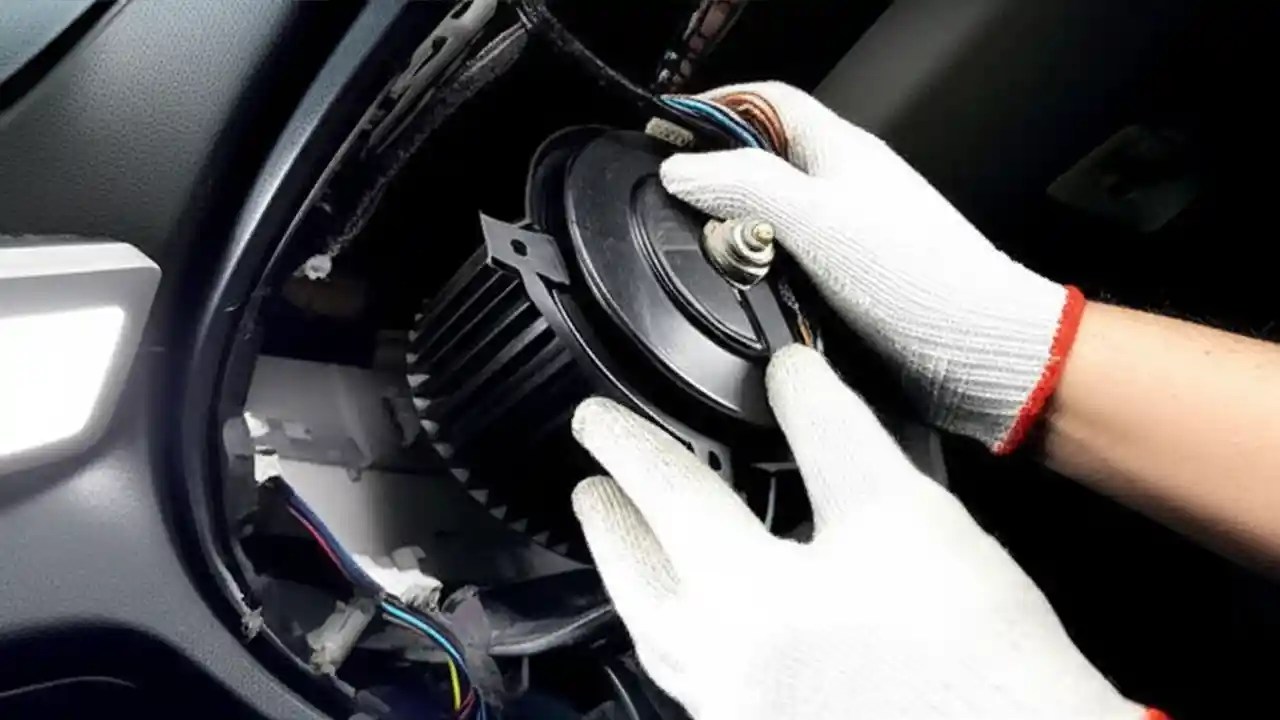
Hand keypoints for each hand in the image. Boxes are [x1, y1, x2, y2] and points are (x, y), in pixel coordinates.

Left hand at [570, 346, 1140, 719]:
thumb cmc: (977, 647)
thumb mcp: (901, 507)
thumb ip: (830, 429)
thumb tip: (790, 374)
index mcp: (744, 601)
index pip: (665, 496)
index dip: (627, 445)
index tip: (596, 421)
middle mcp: (721, 668)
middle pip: (637, 583)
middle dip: (610, 527)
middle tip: (593, 487)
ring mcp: (736, 713)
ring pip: (657, 640)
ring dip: (636, 584)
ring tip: (632, 547)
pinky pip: (691, 676)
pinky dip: (679, 633)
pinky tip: (699, 618)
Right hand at [661, 83, 1084, 452]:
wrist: (977, 349)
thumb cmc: (919, 279)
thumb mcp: (815, 220)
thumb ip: (744, 188)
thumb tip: (682, 169)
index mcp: (841, 150)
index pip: (767, 103)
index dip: (715, 107)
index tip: (669, 128)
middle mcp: (848, 185)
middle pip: (767, 158)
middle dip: (719, 170)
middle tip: (675, 194)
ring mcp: (853, 233)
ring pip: (779, 213)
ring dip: (740, 225)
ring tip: (702, 243)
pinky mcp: (855, 280)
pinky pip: (795, 260)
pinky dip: (764, 269)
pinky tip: (750, 289)